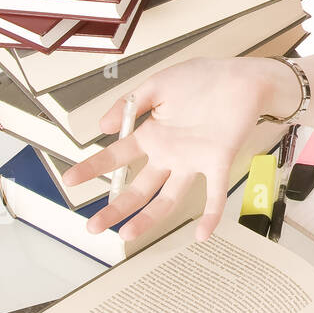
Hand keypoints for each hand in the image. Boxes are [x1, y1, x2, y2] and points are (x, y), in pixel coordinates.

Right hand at [62, 57, 288, 241]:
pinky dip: (209, 214)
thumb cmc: (204, 78)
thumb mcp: (159, 84)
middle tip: (92, 226)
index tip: (69, 181)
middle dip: (115, 207)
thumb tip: (102, 125)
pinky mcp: (218, 162)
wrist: (244, 77)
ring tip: (126, 234)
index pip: (117, 156)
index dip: (93, 168)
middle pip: (138, 187)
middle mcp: (170, 153)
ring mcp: (193, 161)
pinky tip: (200, 234)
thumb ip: (130, 104)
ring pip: (168, 197)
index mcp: (153, 134)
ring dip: (148, 217)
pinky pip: (214, 193)